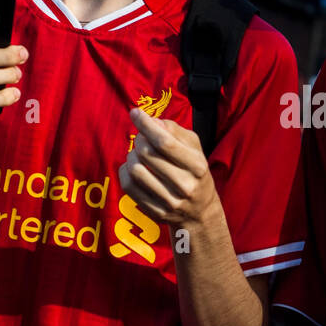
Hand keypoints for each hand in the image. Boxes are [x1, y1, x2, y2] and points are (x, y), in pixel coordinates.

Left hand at [119, 108, 217, 225]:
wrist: (201, 211)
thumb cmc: (195, 172)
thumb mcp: (194, 148)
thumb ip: (175, 131)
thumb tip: (151, 121)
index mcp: (197, 166)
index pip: (165, 142)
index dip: (146, 125)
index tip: (135, 113)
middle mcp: (185, 185)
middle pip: (147, 154)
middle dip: (139, 140)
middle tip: (141, 139)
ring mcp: (170, 201)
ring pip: (135, 170)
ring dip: (131, 156)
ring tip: (137, 154)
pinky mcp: (156, 212)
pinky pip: (129, 187)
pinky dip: (125, 172)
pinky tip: (132, 168)